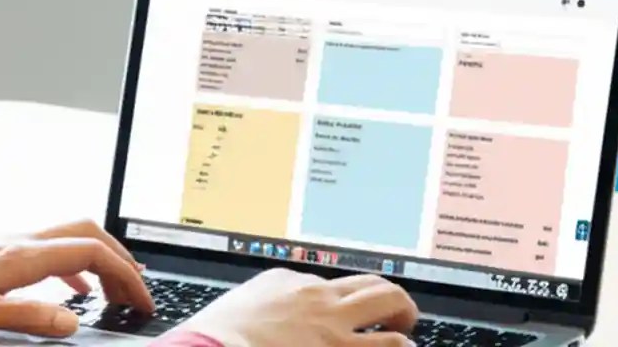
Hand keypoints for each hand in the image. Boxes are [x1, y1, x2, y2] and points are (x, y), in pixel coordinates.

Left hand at [0, 219, 153, 337]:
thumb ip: (26, 315)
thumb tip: (72, 319)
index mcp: (22, 255)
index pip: (91, 251)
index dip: (124, 273)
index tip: (141, 300)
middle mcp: (20, 240)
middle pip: (88, 231)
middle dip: (121, 258)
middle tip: (139, 294)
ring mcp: (11, 241)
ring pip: (72, 236)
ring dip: (102, 259)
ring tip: (118, 292)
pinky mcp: (2, 250)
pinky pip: (53, 248)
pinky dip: (78, 266)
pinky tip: (79, 291)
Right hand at [181, 268, 418, 346]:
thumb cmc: (214, 335)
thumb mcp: (237, 307)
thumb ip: (262, 306)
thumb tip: (265, 315)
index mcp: (285, 281)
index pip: (328, 285)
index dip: (340, 304)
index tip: (341, 319)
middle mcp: (317, 296)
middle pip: (372, 284)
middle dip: (391, 300)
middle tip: (395, 318)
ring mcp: (333, 324)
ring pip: (391, 306)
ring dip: (403, 322)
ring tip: (403, 336)